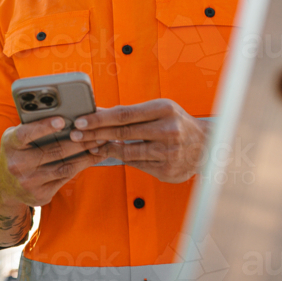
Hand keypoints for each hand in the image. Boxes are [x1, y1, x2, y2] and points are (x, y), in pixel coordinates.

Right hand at [0, 116, 108, 209]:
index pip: (26, 134)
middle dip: (79, 140)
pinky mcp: (40, 196)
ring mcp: (29, 183)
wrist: (4, 186)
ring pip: (64, 167)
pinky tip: (91, 158)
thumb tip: (65, 115)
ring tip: (100, 144)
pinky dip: (80, 167)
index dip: (43, 127)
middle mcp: (17, 165)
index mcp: (10, 144)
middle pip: (54, 151)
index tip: (62, 120)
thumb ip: (33, 127)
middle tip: (97, 131)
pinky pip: (65, 178)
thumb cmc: (17, 152)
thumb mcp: (16, 138)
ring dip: (86, 155)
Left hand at [70, 99, 207, 182]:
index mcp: (164, 110)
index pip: (124, 114)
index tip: (81, 120)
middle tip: (75, 134)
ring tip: (89, 145)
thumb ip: (131, 113)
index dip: (100, 118)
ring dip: (104, 148)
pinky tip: (109, 154)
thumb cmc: (176, 122)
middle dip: (95, 134)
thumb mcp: (159, 110)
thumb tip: (97, 112)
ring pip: (127, 152)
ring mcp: (168, 153)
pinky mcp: (167, 171)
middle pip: (122, 133)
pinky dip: (121, 159)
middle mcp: (168, 130)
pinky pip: (136, 164)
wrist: (207, 145)